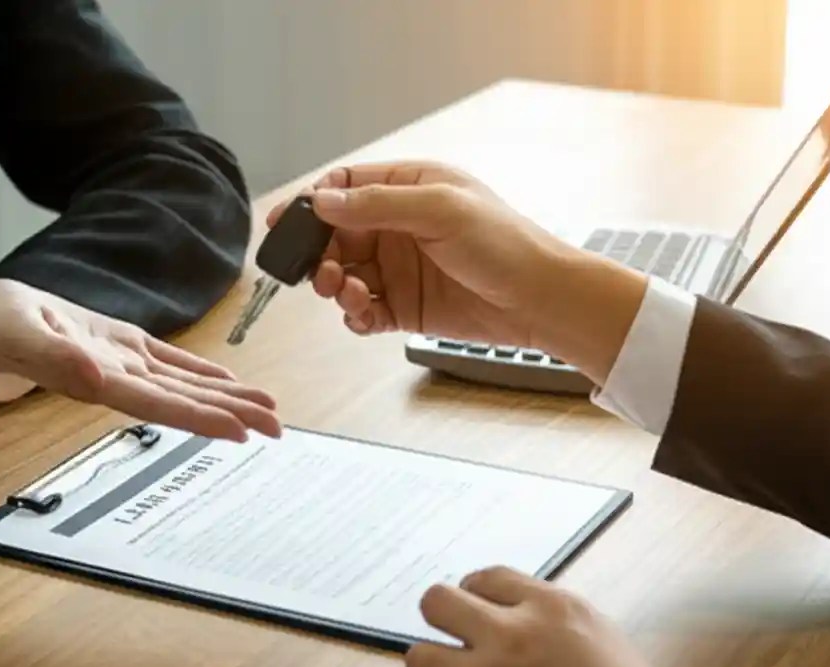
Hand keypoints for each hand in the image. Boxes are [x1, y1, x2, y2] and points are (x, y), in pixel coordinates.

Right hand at [0, 279, 279, 441]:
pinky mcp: (123, 346)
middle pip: (186, 403)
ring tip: (267, 407)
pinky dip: (203, 373)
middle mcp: (118, 380)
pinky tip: (229, 381)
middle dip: (232, 415)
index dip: (201, 420)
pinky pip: (172, 363)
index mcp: (97, 382)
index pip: (161, 406)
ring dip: (227, 397)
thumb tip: (92, 375)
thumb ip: (54, 356)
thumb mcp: (18, 331)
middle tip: (276, 427)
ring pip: (186, 385)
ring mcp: (123, 365)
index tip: (239, 432)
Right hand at [267, 162, 647, 382]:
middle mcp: (400, 227)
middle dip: (320, 253)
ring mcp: (401, 268)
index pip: (346, 188)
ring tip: (347, 292)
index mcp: (409, 189)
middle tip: (320, 271)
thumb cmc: (506, 244)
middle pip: (336, 235)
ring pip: (345, 275)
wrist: (541, 299)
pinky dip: (355, 314)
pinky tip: (364, 314)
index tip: (288, 221)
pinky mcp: (406, 307)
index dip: (313, 203)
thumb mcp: (439, 210)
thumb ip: (377, 205)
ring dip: (336, 286)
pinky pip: (364, 310)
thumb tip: (323, 202)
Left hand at [405, 567, 679, 666]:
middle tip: (455, 634)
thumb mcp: (597, 632)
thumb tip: (502, 604)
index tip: (478, 607)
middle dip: (442, 616)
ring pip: (420, 658)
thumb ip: (548, 612)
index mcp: (549, 609)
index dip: (477, 591)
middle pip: (436, 602)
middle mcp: (512, 637)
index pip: (486, 577)